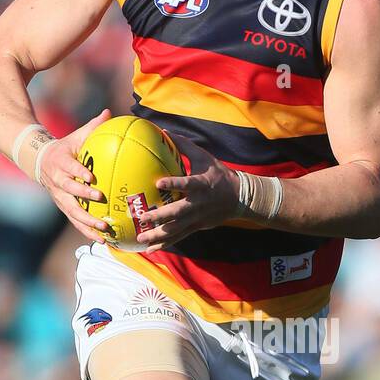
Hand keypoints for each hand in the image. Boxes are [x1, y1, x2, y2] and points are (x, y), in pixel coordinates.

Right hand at [35, 108, 110, 243]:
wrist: (40, 162)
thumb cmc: (65, 148)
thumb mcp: (76, 136)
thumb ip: (93, 127)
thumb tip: (110, 113)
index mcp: (60, 162)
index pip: (69, 167)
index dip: (79, 172)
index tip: (91, 177)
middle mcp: (58, 181)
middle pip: (69, 191)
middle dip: (84, 197)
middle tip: (100, 199)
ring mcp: (60, 197)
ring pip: (72, 211)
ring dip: (87, 222)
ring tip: (104, 230)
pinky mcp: (64, 207)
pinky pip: (75, 221)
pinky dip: (88, 231)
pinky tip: (103, 240)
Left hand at [134, 134, 240, 249]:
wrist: (239, 197)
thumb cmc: (218, 174)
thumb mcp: (204, 157)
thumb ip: (183, 145)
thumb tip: (163, 131)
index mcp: (201, 184)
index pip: (187, 184)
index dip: (174, 184)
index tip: (159, 183)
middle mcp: (198, 203)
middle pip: (177, 212)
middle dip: (159, 216)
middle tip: (141, 217)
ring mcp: (197, 217)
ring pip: (176, 229)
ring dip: (158, 235)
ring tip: (140, 238)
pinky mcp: (197, 226)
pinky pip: (179, 236)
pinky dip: (165, 243)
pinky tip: (150, 249)